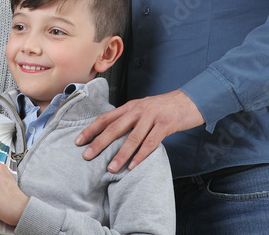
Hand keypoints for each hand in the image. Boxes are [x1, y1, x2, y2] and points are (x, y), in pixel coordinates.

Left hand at [75, 90, 202, 171]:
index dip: (91, 129)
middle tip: (87, 155)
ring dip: (120, 154)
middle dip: (99, 143)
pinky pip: (151, 143)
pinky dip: (141, 156)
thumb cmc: (165, 108)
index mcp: (130, 106)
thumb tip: (112, 134)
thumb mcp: (143, 109)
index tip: (78, 141)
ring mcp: (151, 117)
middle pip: (114, 128)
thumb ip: (129, 119)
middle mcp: (138, 110)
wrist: (190, 100)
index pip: (106, 118)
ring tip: (110, 168)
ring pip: (132, 138)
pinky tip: (133, 166)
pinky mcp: (165, 125)